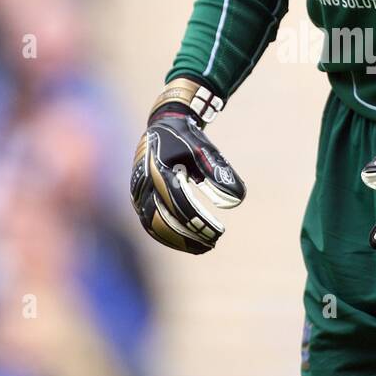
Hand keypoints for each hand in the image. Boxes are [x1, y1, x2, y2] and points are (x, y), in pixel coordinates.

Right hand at [130, 78, 244, 252]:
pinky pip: (149, 222)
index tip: (220, 232)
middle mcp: (144, 184)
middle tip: (213, 242)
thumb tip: (237, 200)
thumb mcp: (204, 150)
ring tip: (202, 248)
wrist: (162, 127)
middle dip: (189, 235)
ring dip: (177, 240)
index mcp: (160, 170)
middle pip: (165, 219)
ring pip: (154, 225)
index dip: (200, 222)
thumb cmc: (186, 138)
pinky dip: (167, 236)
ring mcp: (138, 193)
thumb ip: (219, 172)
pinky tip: (187, 243)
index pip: (180, 204)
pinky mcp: (138, 199)